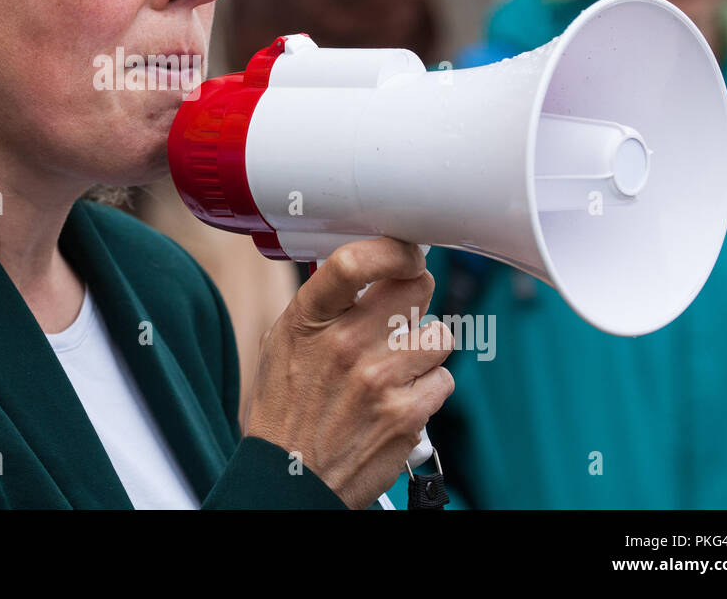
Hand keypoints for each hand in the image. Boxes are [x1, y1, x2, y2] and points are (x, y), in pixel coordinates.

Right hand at [244, 238, 453, 508]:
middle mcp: (346, 345)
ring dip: (425, 345)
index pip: (355, 262)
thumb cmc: (285, 406)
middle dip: (416, 294)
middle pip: (418, 288)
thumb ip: (323, 303)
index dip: (394, 250)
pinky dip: (428, 387)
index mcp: (310, 319)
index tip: (406, 252)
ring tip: (399, 361)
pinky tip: (401, 396)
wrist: (288, 477)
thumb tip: (365, 270)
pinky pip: (443, 379)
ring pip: (440, 334)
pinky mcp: (407, 415)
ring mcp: (381, 381)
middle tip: (403, 310)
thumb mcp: (282, 340)